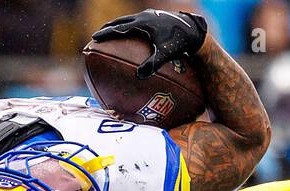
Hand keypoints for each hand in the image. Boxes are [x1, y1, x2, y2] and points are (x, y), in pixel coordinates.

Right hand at [92, 8, 207, 78]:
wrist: (194, 29)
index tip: (95, 37)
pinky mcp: (155, 18)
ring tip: (110, 32)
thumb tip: (138, 76)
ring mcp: (150, 16)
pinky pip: (137, 22)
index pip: (119, 28)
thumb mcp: (165, 54)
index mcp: (143, 23)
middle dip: (108, 27)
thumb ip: (152, 64)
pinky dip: (129, 26)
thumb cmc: (179, 43)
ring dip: (118, 25)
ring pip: (129, 20)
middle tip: (97, 34)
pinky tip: (130, 34)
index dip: (106, 33)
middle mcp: (144, 17)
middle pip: (121, 21)